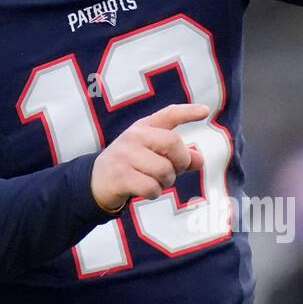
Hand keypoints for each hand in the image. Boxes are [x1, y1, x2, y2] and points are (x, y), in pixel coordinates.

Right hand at [90, 103, 208, 213]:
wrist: (96, 180)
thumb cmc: (132, 165)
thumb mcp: (153, 154)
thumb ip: (179, 156)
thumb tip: (200, 159)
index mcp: (144, 127)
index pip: (169, 115)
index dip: (188, 112)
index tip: (205, 111)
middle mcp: (134, 137)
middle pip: (173, 143)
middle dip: (181, 161)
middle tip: (175, 170)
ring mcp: (126, 155)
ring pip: (164, 170)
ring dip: (166, 182)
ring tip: (155, 181)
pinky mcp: (121, 175)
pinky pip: (152, 187)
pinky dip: (154, 193)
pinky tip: (145, 189)